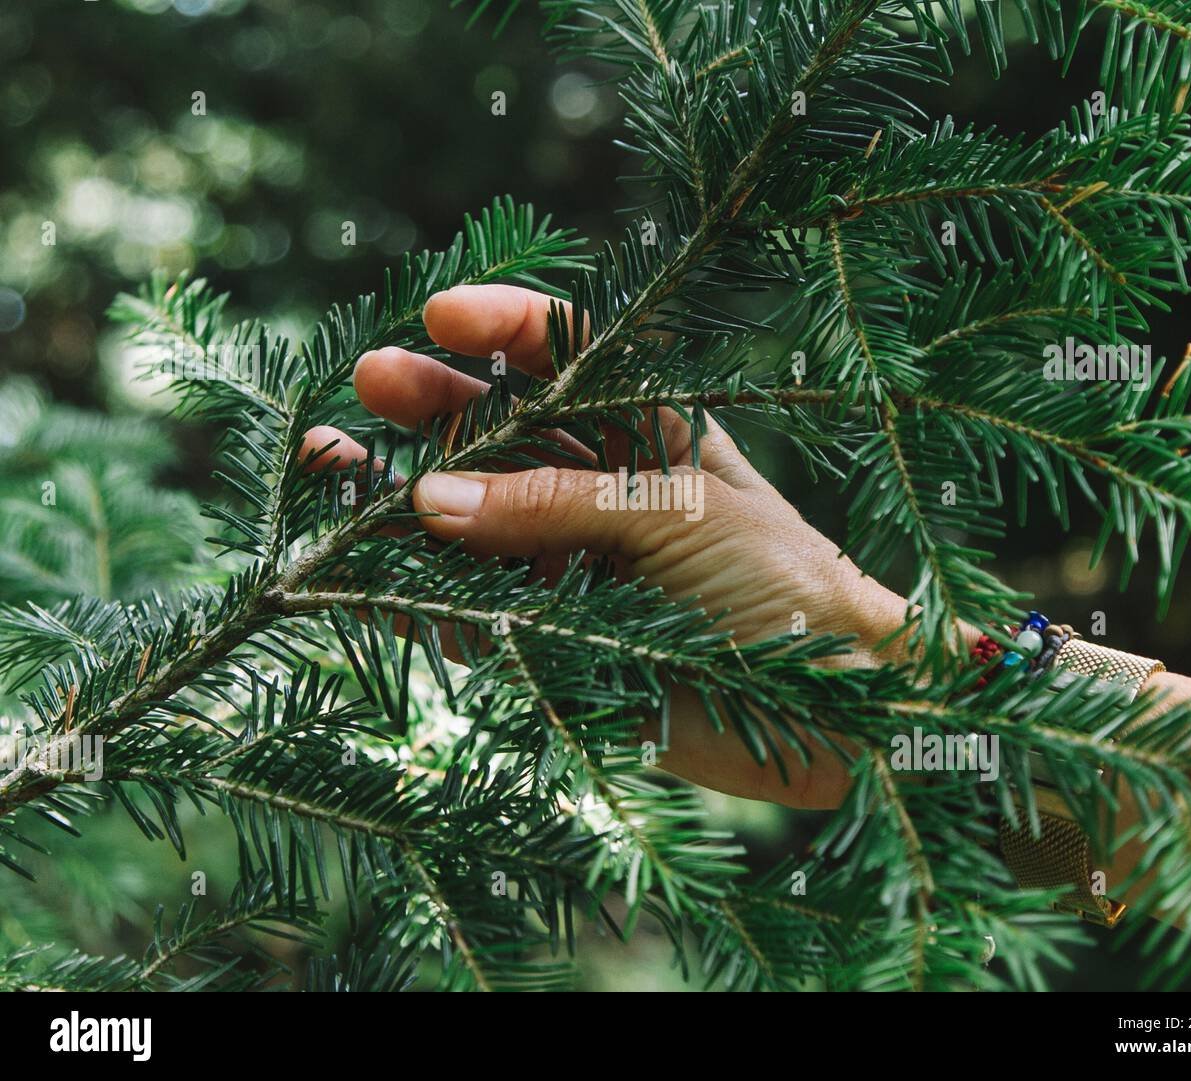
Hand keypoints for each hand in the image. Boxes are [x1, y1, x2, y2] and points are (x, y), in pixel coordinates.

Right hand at [301, 283, 918, 807]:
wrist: (823, 703)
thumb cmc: (780, 580)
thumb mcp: (676, 512)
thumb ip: (555, 504)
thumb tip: (428, 499)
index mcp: (648, 432)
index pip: (567, 357)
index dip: (505, 329)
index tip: (441, 318)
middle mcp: (598, 490)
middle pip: (500, 432)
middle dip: (436, 404)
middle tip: (373, 382)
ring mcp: (566, 563)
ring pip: (464, 522)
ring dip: (394, 496)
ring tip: (324, 464)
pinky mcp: (547, 638)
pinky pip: (460, 611)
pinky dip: (406, 592)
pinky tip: (349, 560)